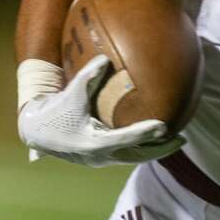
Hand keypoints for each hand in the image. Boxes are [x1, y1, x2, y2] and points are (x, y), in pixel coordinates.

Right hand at [17, 55, 184, 166]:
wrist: (38, 132)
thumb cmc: (56, 110)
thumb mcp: (71, 93)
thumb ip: (87, 77)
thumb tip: (105, 58)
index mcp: (92, 143)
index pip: (125, 139)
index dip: (145, 133)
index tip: (164, 126)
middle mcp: (98, 156)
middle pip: (136, 155)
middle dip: (160, 149)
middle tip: (181, 138)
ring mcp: (100, 160)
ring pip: (133, 158)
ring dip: (154, 151)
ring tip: (175, 141)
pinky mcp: (101, 159)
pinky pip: (127, 156)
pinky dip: (143, 149)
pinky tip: (157, 140)